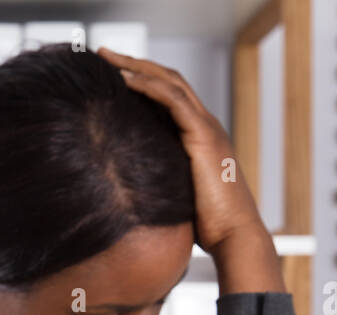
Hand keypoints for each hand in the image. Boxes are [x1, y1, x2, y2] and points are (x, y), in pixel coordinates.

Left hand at [97, 47, 284, 293]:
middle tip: (103, 54)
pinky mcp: (203, 138)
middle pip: (168, 81)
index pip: (169, 96)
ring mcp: (206, 129)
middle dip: (134, 64)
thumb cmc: (206, 227)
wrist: (233, 237)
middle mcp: (205, 126)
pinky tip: (125, 79)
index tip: (111, 75)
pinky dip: (148, 86)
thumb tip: (125, 191)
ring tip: (106, 58)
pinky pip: (174, 101)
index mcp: (199, 137)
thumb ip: (159, 183)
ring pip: (170, 83)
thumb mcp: (175, 196)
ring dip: (136, 66)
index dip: (141, 81)